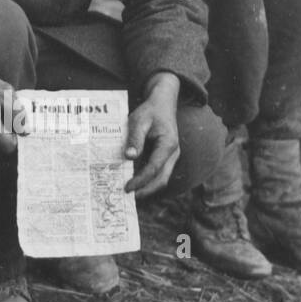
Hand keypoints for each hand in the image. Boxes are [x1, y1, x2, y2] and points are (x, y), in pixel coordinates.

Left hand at [124, 73, 180, 197]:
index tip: (127, 187)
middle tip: (127, 197)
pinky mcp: (165, 158)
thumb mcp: (139, 120)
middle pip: (161, 179)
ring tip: (128, 194)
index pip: (154, 168)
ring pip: (161, 179)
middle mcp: (173, 154)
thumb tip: (129, 157)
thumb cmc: (150, 111)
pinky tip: (133, 182)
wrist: (162, 104)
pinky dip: (146, 181)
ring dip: (146, 188)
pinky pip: (157, 174)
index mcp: (168, 144)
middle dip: (145, 191)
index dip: (140, 180)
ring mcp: (171, 157)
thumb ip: (135, 138)